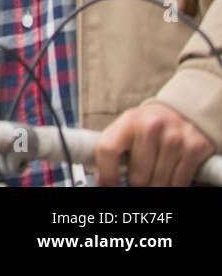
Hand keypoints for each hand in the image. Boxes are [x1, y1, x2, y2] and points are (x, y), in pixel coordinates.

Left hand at [94, 102, 215, 185]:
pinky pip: (179, 183)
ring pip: (158, 184)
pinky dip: (173, 185)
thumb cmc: (149, 125)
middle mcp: (151, 127)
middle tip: (140, 174)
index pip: (107, 149)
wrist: (184, 112)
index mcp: (129, 120)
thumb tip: (102, 181)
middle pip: (137, 177)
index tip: (112, 181)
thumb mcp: (127, 129)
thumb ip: (113, 151)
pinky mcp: (194, 149)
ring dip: (155, 184)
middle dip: (137, 181)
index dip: (107, 172)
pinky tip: (170, 175)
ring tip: (155, 172)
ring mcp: (174, 139)